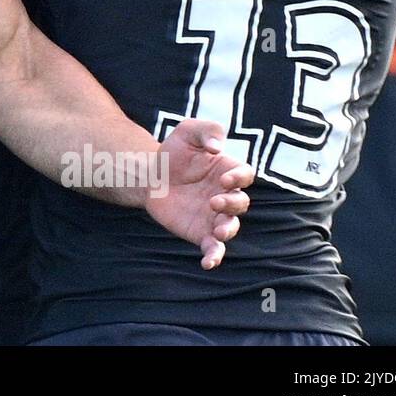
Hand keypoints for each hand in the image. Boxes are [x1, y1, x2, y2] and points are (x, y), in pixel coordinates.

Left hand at [144, 120, 254, 269]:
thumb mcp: (187, 131)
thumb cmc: (173, 152)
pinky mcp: (200, 232)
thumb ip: (206, 131)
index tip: (223, 178)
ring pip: (231, 227)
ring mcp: (214, 216)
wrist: (150, 175)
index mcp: (228, 171)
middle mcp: (226, 195)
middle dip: (232, 204)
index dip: (239, 179)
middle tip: (213, 200)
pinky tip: (207, 263)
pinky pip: (213, 248)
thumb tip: (217, 147)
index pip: (245, 176)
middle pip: (241, 203)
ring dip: (228, 230)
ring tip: (219, 230)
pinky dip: (214, 257)